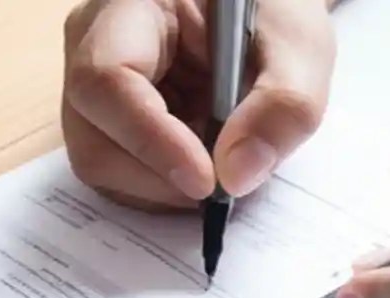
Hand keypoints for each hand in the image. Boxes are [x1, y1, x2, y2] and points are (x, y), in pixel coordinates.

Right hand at [61, 0, 335, 208]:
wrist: (259, 18)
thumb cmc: (270, 16)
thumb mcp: (298, 46)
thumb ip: (283, 105)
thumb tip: (236, 178)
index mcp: (128, 5)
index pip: (107, 80)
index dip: (150, 139)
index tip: (205, 179)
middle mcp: (90, 48)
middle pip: (92, 140)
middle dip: (160, 178)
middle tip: (222, 182)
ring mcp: (92, 93)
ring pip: (101, 167)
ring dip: (165, 186)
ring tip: (218, 159)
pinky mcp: (105, 127)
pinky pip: (118, 177)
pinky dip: (165, 187)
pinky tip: (202, 160)